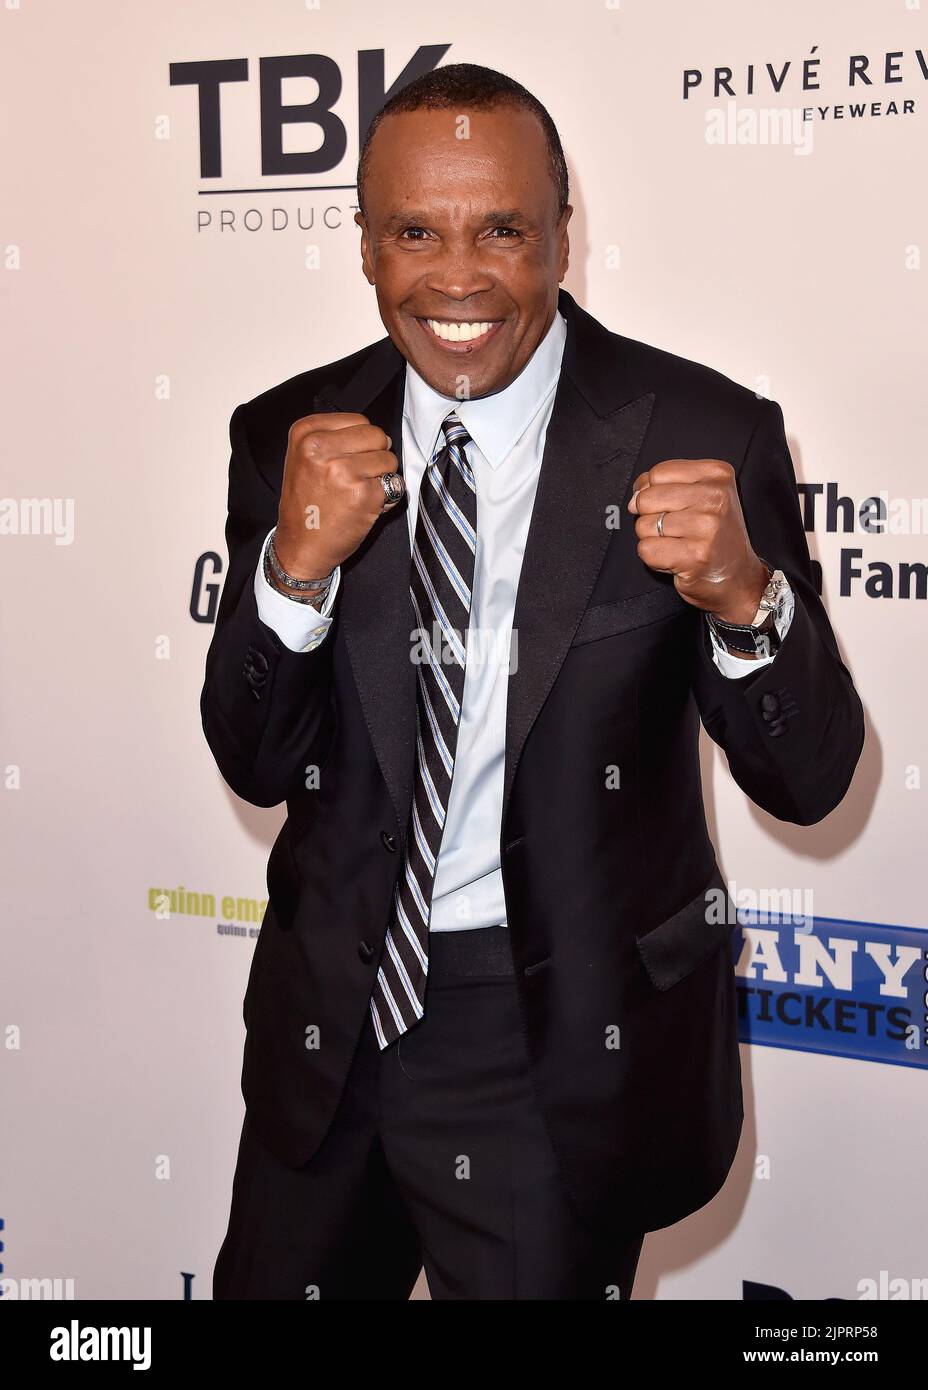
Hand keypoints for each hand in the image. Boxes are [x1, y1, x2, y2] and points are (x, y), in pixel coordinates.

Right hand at [274, 412, 403, 577]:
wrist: (300, 547)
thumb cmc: (306, 505)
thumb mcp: (303, 459)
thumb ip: (334, 439)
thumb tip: (379, 435)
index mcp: (305, 434)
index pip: (359, 421)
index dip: (360, 443)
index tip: (344, 461)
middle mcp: (319, 448)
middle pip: (376, 434)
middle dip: (375, 456)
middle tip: (355, 478)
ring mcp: (342, 470)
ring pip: (388, 458)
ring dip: (381, 477)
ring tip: (357, 493)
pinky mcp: (363, 493)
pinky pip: (394, 484)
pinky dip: (386, 498)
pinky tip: (363, 507)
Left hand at [627, 458, 767, 623]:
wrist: (738, 578)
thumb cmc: (714, 536)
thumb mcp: (699, 496)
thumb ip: (664, 485)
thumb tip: (635, 496)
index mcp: (717, 474)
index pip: (658, 472)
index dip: (654, 492)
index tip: (674, 508)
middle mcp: (715, 497)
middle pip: (647, 498)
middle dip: (651, 517)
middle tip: (677, 530)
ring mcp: (706, 527)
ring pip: (643, 525)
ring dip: (654, 539)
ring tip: (680, 545)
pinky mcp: (694, 555)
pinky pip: (647, 550)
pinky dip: (654, 558)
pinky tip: (676, 559)